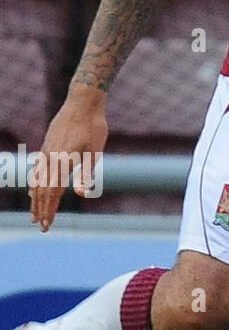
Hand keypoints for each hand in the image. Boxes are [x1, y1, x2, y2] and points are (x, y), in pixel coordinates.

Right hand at [29, 88, 108, 231]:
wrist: (83, 103)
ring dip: (36, 200)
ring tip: (34, 214)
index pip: (53, 193)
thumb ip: (86, 174)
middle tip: (41, 226)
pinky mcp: (47, 147)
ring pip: (37, 181)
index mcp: (63, 162)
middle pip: (42, 191)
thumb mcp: (95, 151)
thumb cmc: (94, 127)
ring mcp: (46, 153)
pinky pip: (37, 170)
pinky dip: (35, 183)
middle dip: (41, 210)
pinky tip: (34, 190)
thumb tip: (82, 195)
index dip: (50, 211)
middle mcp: (50, 159)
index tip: (47, 225)